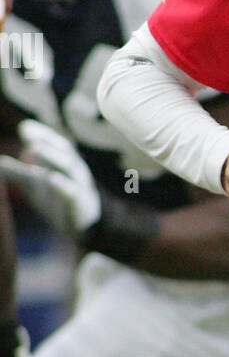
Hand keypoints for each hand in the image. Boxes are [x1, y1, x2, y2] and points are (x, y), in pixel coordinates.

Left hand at [0, 120, 100, 236]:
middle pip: (64, 150)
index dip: (41, 134)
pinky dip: (63, 184)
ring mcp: (79, 185)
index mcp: (64, 163)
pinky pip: (73, 192)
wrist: (82, 228)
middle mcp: (74, 170)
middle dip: (46, 139)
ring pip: (69, 166)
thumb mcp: (35, 187)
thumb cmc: (58, 201)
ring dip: (51, 155)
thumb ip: (18, 173)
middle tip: (27, 135)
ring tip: (34, 148)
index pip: (55, 143)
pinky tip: (51, 178)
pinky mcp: (80, 203)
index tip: (24, 128)